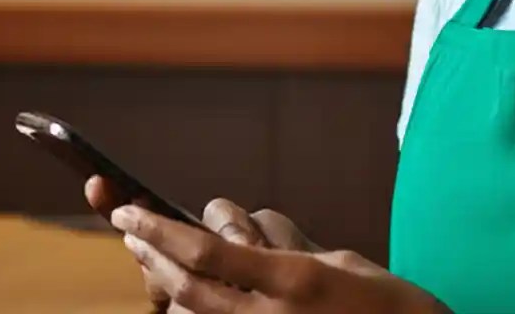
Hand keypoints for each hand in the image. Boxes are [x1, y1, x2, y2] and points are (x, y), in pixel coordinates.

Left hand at [84, 177, 321, 312]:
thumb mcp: (337, 261)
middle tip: (130, 228)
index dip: (160, 230)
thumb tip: (236, 239)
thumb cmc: (386, 302)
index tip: (128, 212)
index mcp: (294, 282)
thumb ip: (281, 251)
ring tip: (153, 255)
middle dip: (153, 255)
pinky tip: (185, 291)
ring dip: (168, 284)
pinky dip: (195, 310)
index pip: (208, 252)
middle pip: (188, 288)